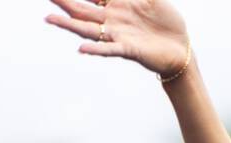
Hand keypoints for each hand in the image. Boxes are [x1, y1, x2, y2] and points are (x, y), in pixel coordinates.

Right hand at [45, 0, 189, 77]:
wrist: (181, 48)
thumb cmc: (168, 21)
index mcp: (117, 3)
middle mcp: (112, 19)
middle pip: (82, 9)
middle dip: (64, 1)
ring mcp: (118, 35)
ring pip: (88, 29)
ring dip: (68, 24)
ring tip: (49, 18)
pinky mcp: (129, 50)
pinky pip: (110, 50)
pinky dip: (95, 50)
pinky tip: (81, 49)